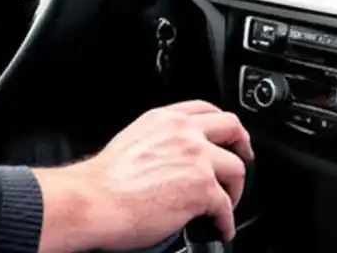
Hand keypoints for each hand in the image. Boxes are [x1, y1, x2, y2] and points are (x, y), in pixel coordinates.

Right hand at [33, 100, 253, 252]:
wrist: (92, 202)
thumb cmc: (102, 181)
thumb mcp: (133, 140)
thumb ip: (160, 139)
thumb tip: (171, 155)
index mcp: (166, 119)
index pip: (206, 109)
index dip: (222, 124)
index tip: (227, 134)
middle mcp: (185, 133)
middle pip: (232, 128)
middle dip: (242, 144)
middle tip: (244, 158)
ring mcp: (197, 159)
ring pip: (236, 168)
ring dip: (235, 188)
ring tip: (228, 202)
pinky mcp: (203, 188)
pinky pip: (226, 205)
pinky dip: (227, 220)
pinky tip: (222, 227)